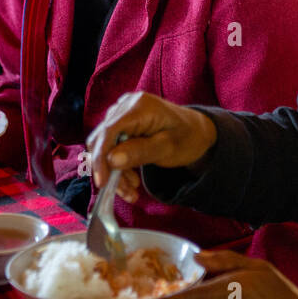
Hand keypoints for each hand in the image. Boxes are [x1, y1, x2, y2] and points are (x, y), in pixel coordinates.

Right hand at [87, 91, 217, 203]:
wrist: (196, 131)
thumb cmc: (187, 137)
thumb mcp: (168, 148)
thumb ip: (140, 152)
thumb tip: (110, 160)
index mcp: (139, 106)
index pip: (109, 131)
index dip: (101, 158)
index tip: (102, 184)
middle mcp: (125, 105)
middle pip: (103, 140)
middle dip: (109, 169)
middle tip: (126, 192)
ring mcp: (121, 113)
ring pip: (104, 147)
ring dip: (115, 172)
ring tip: (132, 191)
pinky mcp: (121, 124)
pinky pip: (111, 147)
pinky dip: (118, 166)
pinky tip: (131, 180)